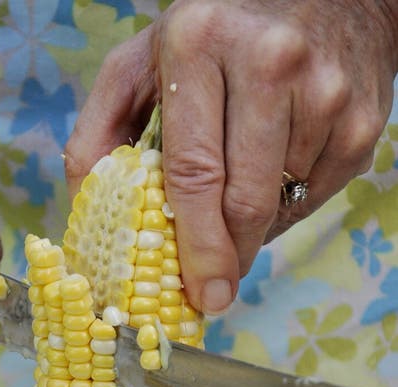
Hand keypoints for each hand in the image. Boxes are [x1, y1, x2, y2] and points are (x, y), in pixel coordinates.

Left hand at [65, 0, 397, 314]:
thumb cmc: (217, 33)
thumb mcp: (142, 62)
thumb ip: (100, 133)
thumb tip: (87, 215)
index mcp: (201, 45)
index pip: (194, 172)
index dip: (196, 247)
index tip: (200, 293)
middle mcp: (271, 63)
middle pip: (243, 203)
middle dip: (227, 259)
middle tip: (215, 289)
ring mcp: (325, 93)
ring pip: (281, 206)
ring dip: (256, 225)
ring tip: (240, 194)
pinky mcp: (361, 121)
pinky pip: (315, 196)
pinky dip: (289, 203)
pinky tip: (276, 170)